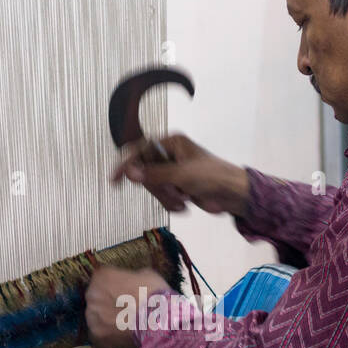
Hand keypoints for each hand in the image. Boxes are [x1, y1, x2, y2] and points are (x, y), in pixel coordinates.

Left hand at [85, 265, 171, 347]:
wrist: (161, 322)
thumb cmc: (156, 295)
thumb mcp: (147, 275)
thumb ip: (132, 277)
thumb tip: (133, 282)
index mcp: (102, 276)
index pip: (102, 278)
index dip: (115, 285)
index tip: (124, 290)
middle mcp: (92, 295)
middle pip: (96, 297)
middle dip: (107, 302)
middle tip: (124, 307)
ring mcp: (92, 317)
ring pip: (95, 316)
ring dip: (106, 319)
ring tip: (123, 323)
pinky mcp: (97, 336)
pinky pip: (99, 334)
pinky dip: (108, 335)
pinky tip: (121, 335)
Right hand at [109, 133, 250, 216]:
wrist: (233, 195)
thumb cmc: (213, 177)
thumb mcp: (181, 175)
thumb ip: (154, 174)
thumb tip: (129, 173)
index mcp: (171, 143)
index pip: (140, 150)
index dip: (126, 164)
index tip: (114, 181)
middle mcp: (169, 154)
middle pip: (145, 172)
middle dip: (158, 188)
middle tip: (175, 193)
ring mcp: (173, 171)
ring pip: (153, 187)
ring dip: (166, 197)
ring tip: (184, 200)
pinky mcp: (177, 186)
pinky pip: (162, 197)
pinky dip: (172, 203)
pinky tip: (186, 204)